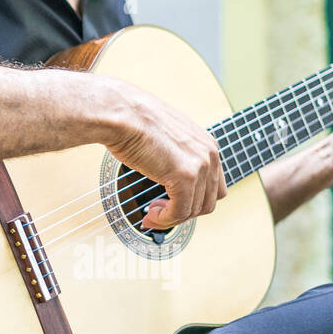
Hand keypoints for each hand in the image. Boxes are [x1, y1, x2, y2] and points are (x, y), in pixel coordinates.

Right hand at [101, 80, 226, 230]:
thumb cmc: (132, 120)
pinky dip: (165, 220)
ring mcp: (200, 166)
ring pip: (194, 209)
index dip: (192, 199)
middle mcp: (209, 154)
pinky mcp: (185, 177)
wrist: (119, 113)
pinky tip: (150, 215)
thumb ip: (175, 154)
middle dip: (183, 211)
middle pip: (208, 200)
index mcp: (206, 144)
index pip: (213, 185)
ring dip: (172, 217)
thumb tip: (168, 172)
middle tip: (160, 212)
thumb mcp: (165, 137)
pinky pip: (180, 211)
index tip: (171, 203)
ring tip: (151, 213)